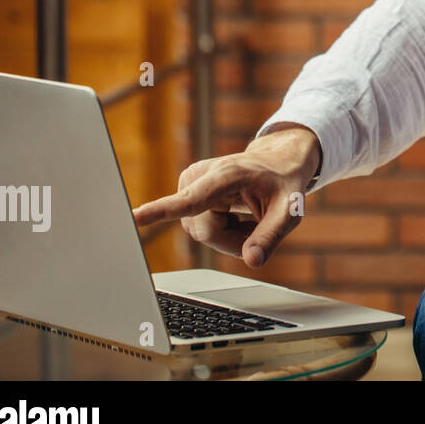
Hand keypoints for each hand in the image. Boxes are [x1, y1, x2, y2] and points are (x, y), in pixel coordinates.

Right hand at [131, 125, 321, 268]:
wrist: (277, 163)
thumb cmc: (284, 183)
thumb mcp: (290, 210)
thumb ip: (271, 236)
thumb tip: (252, 261)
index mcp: (226, 176)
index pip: (190, 200)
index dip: (162, 211)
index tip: (135, 217)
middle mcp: (200, 178)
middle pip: (205, 233)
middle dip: (233, 239)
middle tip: (258, 223)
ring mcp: (189, 187)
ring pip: (201, 234)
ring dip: (229, 235)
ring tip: (248, 215)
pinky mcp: (186, 195)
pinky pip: (200, 230)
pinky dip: (222, 231)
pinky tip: (236, 215)